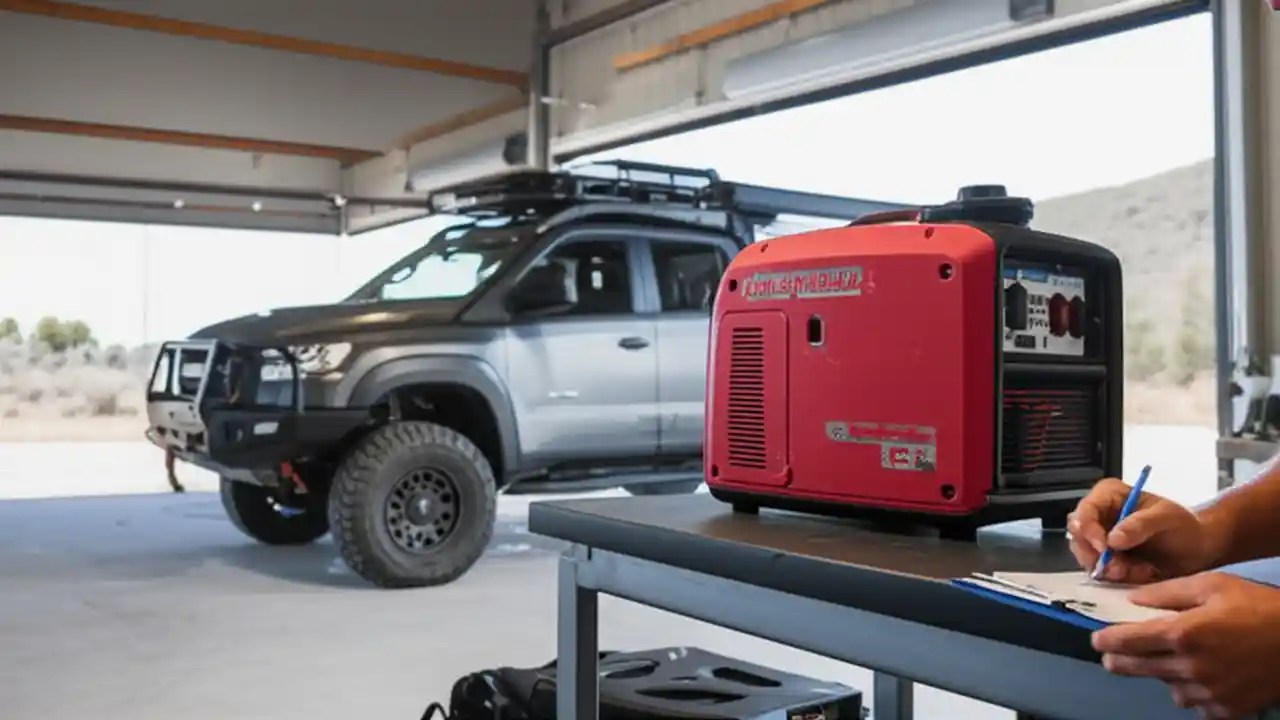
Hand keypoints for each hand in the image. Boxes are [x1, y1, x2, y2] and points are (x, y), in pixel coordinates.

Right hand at [1067, 478, 1219, 582]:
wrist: (1198, 551)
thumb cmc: (1184, 527)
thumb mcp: (1167, 518)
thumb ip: (1140, 524)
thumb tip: (1113, 538)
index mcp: (1110, 495)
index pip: (1086, 509)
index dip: (1088, 529)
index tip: (1104, 548)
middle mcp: (1099, 516)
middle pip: (1078, 535)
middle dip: (1096, 555)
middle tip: (1119, 568)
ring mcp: (1100, 539)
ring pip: (1086, 557)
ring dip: (1111, 569)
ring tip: (1140, 571)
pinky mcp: (1106, 560)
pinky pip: (1100, 572)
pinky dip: (1119, 578)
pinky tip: (1142, 573)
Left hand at [1092, 573, 1279, 717]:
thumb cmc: (1257, 606)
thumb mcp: (1211, 585)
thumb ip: (1166, 592)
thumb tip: (1132, 599)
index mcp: (1182, 635)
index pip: (1128, 642)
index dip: (1107, 642)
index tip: (1098, 641)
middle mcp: (1190, 668)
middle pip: (1139, 668)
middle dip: (1121, 661)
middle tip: (1113, 657)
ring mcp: (1208, 693)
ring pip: (1168, 687)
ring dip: (1163, 675)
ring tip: (1173, 659)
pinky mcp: (1226, 710)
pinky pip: (1195, 703)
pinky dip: (1193, 691)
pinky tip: (1203, 675)